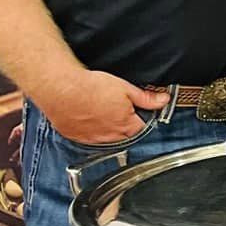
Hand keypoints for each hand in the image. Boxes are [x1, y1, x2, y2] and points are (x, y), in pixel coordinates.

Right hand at [41, 70, 165, 145]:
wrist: (61, 88)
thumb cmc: (91, 87)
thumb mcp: (125, 88)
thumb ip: (146, 98)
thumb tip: (164, 100)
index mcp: (125, 125)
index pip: (141, 128)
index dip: (141, 118)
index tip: (136, 110)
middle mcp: (109, 136)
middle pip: (124, 135)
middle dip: (126, 124)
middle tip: (117, 108)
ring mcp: (91, 138)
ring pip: (106, 138)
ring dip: (107, 129)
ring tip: (100, 111)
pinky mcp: (75, 136)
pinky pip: (87, 138)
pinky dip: (90, 130)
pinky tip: (87, 117)